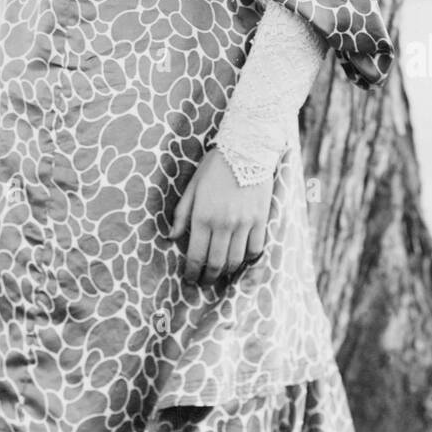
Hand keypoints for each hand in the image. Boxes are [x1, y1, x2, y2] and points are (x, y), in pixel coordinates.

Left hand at [167, 148, 272, 287]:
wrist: (246, 149)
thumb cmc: (215, 167)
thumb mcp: (192, 187)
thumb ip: (182, 214)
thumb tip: (171, 237)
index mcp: (203, 216)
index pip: (196, 255)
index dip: (192, 272)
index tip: (189, 278)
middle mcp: (223, 223)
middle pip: (216, 263)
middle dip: (208, 277)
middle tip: (204, 281)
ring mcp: (244, 223)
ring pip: (236, 260)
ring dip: (227, 272)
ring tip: (221, 274)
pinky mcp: (260, 220)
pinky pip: (255, 249)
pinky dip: (248, 259)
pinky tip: (241, 260)